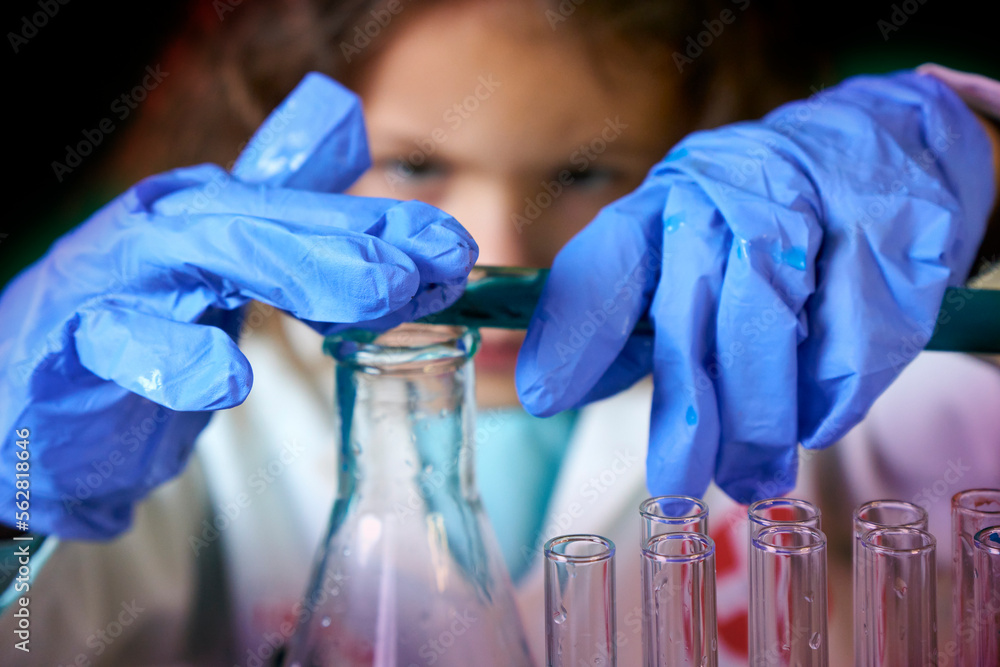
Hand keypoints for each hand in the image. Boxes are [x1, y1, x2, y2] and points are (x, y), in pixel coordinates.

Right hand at [0, 73, 476, 537]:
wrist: (35, 397)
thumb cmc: (138, 326)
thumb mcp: (222, 268)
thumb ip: (282, 207)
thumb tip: (340, 121)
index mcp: (209, 216)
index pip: (305, 213)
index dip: (384, 226)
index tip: (457, 250)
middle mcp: (166, 230)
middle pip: (266, 219)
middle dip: (357, 241)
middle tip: (434, 269)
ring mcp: (114, 278)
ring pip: (203, 256)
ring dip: (294, 272)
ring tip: (374, 299)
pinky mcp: (70, 340)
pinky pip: (119, 342)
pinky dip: (172, 358)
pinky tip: (227, 379)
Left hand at [516, 70, 995, 502]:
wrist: (888, 142)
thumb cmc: (769, 214)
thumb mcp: (690, 244)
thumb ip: (636, 314)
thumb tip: (568, 389)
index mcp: (670, 198)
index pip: (608, 262)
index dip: (573, 333)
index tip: (544, 397)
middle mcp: (730, 191)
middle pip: (693, 306)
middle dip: (685, 407)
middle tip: (676, 482)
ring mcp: (812, 205)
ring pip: (770, 321)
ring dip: (759, 415)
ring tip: (751, 478)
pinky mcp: (886, 234)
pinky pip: (850, 332)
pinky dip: (829, 394)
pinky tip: (814, 426)